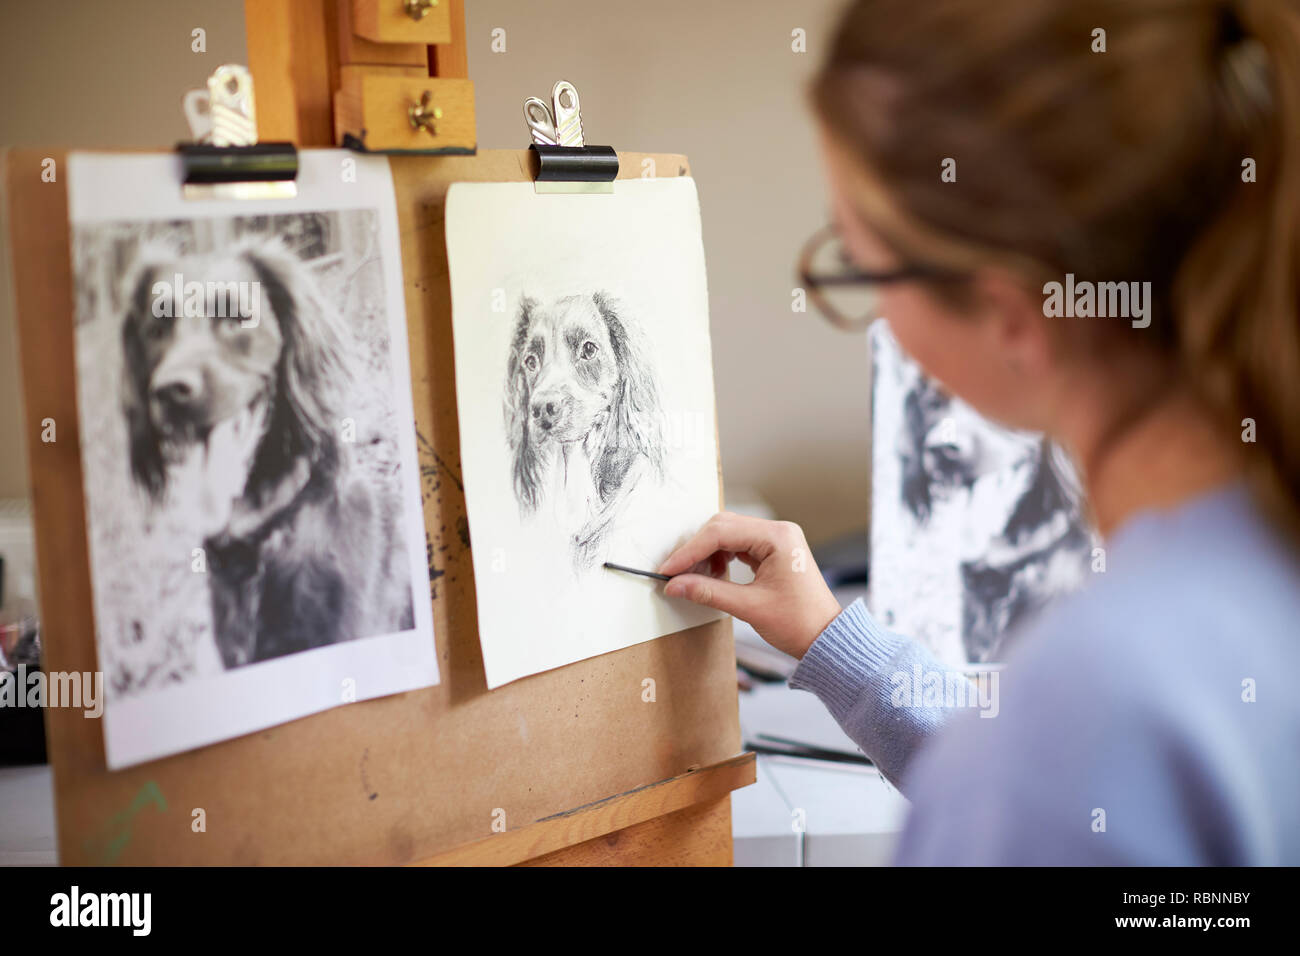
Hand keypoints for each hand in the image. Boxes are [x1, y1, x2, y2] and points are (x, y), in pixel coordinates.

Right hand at [658, 512, 841, 659]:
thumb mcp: (749, 607)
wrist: (825, 638)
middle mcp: (777, 531)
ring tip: (691, 578)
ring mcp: (776, 540)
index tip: (668, 569)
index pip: (721, 533)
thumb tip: (675, 585)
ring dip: (706, 554)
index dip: (690, 551)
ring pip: (728, 535)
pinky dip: (719, 558)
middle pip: (722, 527)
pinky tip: (710, 575)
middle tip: (674, 573)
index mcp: (777, 537)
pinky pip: (738, 546)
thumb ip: (709, 592)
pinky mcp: (772, 551)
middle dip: (696, 550)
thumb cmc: (799, 623)